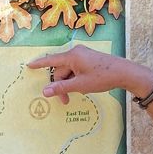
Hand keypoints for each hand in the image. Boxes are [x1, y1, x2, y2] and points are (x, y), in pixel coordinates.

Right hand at [27, 47, 152, 104]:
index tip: (29, 66)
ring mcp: (83, 55)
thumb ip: (61, 88)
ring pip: (68, 70)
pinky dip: (75, 78)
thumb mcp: (80, 85)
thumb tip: (44, 91)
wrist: (124, 72)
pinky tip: (82, 86)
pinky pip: (76, 68)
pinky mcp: (88, 58)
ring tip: (77, 93)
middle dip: (60, 84)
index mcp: (72, 56)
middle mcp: (75, 52)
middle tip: (65, 100)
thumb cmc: (102, 77)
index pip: (50, 60)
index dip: (39, 64)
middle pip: (60, 69)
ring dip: (69, 83)